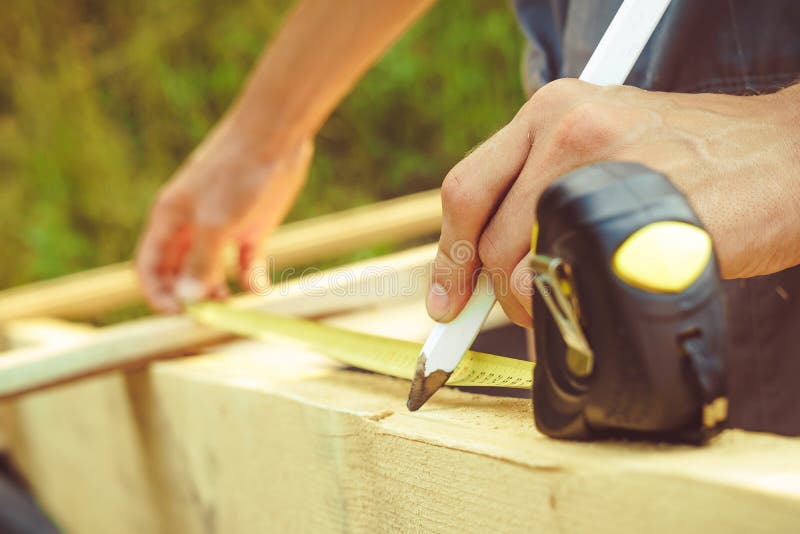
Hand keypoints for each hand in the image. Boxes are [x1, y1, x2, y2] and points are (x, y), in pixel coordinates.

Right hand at [136, 126, 312, 311]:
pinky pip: (244, 261)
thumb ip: (202, 261)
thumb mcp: (217, 221)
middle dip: (189, 295)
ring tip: (232, 304)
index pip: (149, 265)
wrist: (275, 137)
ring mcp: (222, 226)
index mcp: (169, 219)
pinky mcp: (251, 226)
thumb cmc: (237, 173)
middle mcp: (191, 225)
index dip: (158, 293)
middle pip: (180, 271)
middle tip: (210, 314)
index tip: (179, 313)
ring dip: (218, 290)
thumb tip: (187, 298)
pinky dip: (250, 277)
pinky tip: (260, 289)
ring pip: (212, 269)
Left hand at [429, 79, 799, 326]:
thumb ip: (539, 192)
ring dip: (535, 308)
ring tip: (574, 307)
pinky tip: (597, 307)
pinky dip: (571, 313)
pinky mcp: (638, 213)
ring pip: (522, 268)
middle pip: (489, 238)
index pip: (466, 188)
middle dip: (496, 295)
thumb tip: (490, 272)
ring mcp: (602, 168)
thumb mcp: (603, 147)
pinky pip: (570, 285)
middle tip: (524, 314)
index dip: (449, 255)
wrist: (785, 156)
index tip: (446, 301)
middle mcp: (566, 128)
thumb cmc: (691, 163)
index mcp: (550, 109)